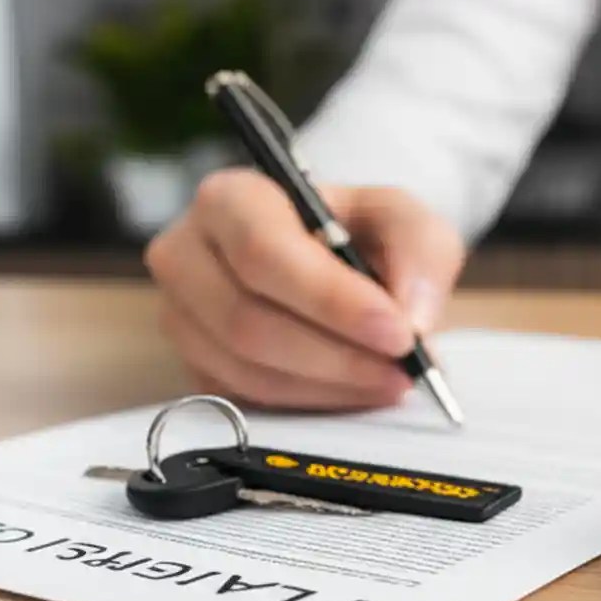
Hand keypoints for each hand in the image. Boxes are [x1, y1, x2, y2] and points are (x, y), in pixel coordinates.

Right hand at [146, 169, 465, 409]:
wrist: (330, 261)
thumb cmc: (355, 232)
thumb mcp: (401, 218)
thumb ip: (420, 251)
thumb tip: (413, 317)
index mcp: (231, 199)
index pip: (264, 253)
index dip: (331, 300)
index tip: (398, 332)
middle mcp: (186, 254)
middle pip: (248, 321)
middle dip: (337, 355)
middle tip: (402, 369)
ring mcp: (180, 316)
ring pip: (247, 369)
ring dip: (329, 385)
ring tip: (388, 380)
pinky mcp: (193, 366)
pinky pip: (245, 399)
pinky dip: (310, 401)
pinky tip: (353, 388)